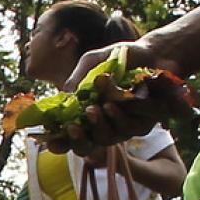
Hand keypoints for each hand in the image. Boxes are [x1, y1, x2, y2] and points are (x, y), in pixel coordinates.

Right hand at [52, 40, 183, 152]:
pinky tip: (111, 105)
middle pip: (87, 146)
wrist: (150, 52)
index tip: (50, 143)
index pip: (70, 137)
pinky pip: (129, 128)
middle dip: (78, 139)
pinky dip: (118, 117)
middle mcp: (104, 126)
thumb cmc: (118, 60)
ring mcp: (123, 128)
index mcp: (87, 115)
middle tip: (71, 127)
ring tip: (92, 108)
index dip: (60, 143)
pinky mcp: (144, 125)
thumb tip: (64, 97)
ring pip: (108, 138)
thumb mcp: (92, 63)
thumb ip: (78, 78)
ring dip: (98, 124)